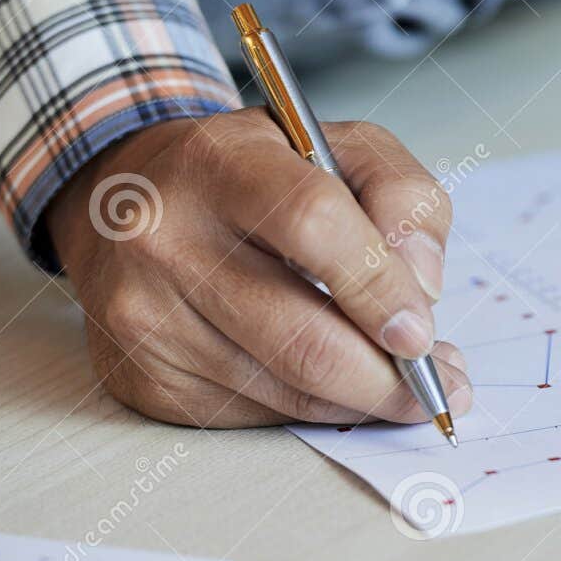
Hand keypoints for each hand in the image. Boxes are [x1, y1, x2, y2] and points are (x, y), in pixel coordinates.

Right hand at [45, 108, 471, 427]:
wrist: (125, 205)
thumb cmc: (248, 177)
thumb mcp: (336, 147)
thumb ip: (403, 196)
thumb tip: (422, 288)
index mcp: (217, 162)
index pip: (313, 223)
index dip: (381, 286)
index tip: (423, 331)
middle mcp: (165, 239)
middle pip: (303, 339)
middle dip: (387, 379)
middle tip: (434, 382)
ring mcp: (145, 316)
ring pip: (287, 391)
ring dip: (360, 400)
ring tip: (397, 383)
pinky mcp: (143, 377)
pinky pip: (255, 414)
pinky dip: (310, 408)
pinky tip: (327, 382)